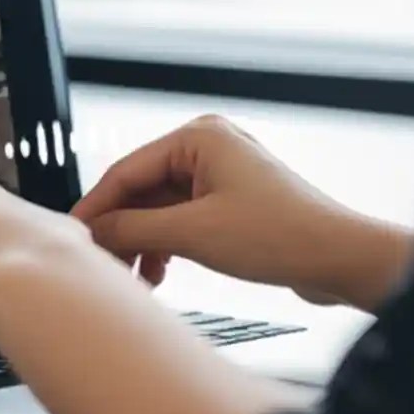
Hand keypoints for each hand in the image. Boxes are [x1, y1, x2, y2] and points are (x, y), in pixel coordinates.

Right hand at [73, 114, 413, 309]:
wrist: (339, 259)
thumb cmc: (282, 235)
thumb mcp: (193, 233)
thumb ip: (134, 228)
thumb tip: (93, 232)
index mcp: (198, 137)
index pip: (126, 171)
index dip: (96, 207)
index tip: (73, 236)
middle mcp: (208, 147)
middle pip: (141, 190)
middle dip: (122, 230)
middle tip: (102, 263)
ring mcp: (220, 174)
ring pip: (159, 208)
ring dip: (143, 243)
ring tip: (135, 277)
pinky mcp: (230, 202)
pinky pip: (181, 219)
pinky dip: (166, 244)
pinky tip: (159, 273)